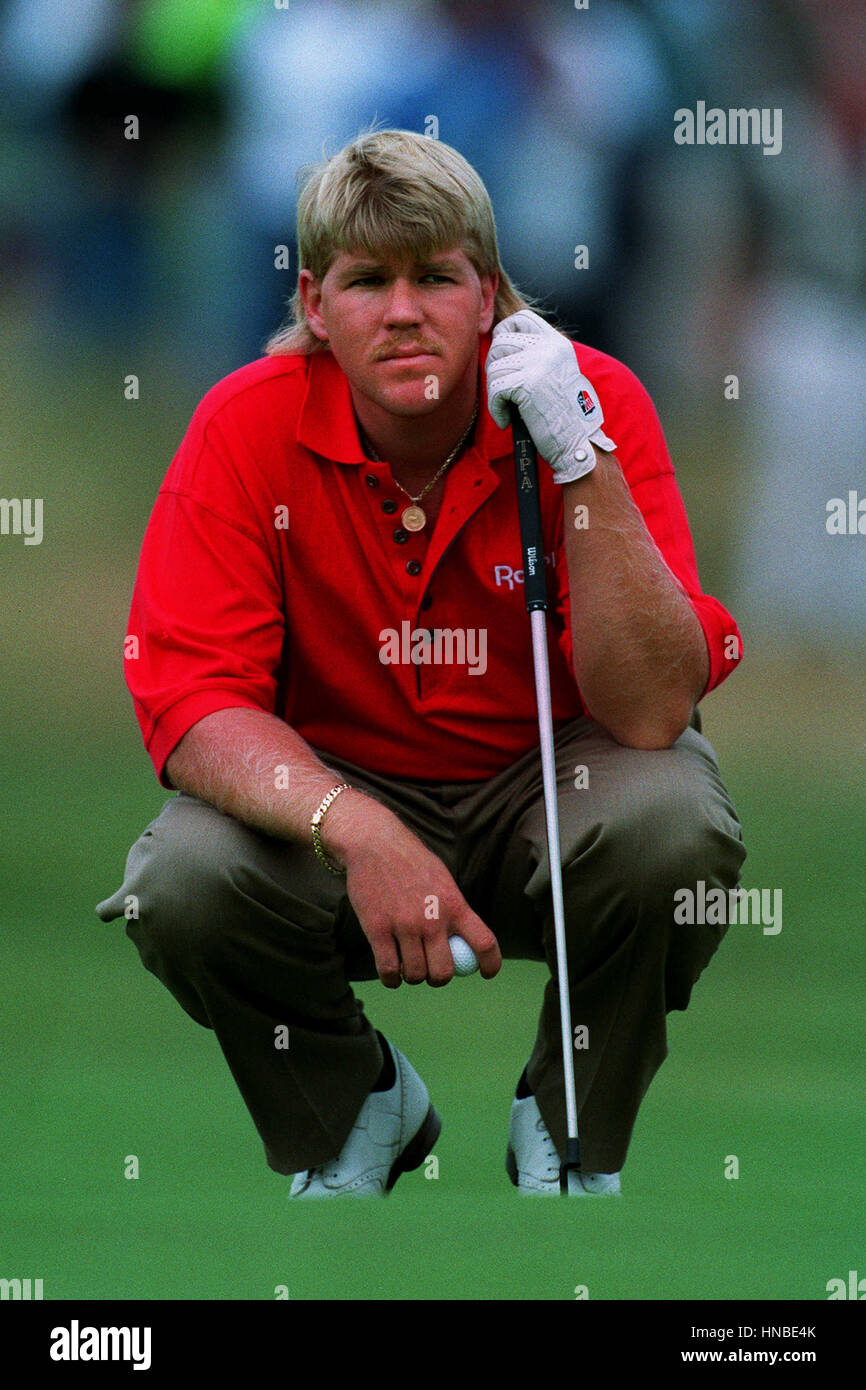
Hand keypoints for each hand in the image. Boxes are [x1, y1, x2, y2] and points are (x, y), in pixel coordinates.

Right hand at [333, 803, 501, 987]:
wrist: (375, 844)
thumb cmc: (410, 861)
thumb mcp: (442, 880)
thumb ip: (452, 909)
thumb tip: (463, 940)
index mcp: (454, 905)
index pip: (484, 943)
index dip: (491, 964)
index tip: (487, 973)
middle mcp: (432, 919)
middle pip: (445, 971)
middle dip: (439, 978)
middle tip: (431, 972)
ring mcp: (404, 926)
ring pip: (415, 974)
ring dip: (413, 977)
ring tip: (407, 967)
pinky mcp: (377, 930)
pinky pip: (388, 970)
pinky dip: (391, 979)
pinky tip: (391, 974)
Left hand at [485, 309, 616, 483]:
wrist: (579, 443)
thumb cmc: (565, 417)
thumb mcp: (556, 375)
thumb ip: (535, 357)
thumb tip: (497, 344)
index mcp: (558, 344)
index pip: (522, 318)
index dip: (504, 332)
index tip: (503, 356)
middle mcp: (549, 348)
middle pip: (501, 341)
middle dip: (495, 366)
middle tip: (503, 390)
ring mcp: (539, 363)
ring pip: (494, 366)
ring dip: (495, 391)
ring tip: (507, 407)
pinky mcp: (527, 383)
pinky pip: (495, 388)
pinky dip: (496, 408)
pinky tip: (506, 420)